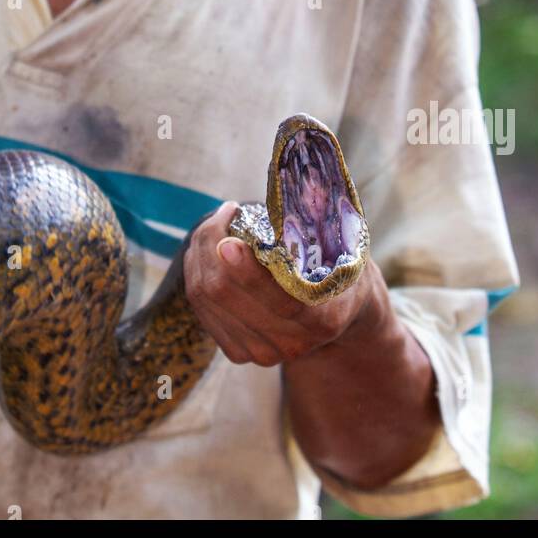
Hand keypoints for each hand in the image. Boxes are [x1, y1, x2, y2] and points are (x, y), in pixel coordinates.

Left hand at [182, 200, 378, 365]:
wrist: (338, 311)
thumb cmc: (337, 263)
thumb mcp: (341, 246)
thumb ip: (315, 228)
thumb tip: (292, 183)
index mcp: (322, 319)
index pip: (277, 299)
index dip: (245, 270)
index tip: (229, 239)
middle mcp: (291, 344)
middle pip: (224, 293)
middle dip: (210, 244)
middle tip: (222, 213)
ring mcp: (262, 353)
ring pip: (204, 297)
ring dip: (199, 252)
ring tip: (215, 225)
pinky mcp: (238, 353)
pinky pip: (199, 308)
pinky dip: (196, 272)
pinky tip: (207, 251)